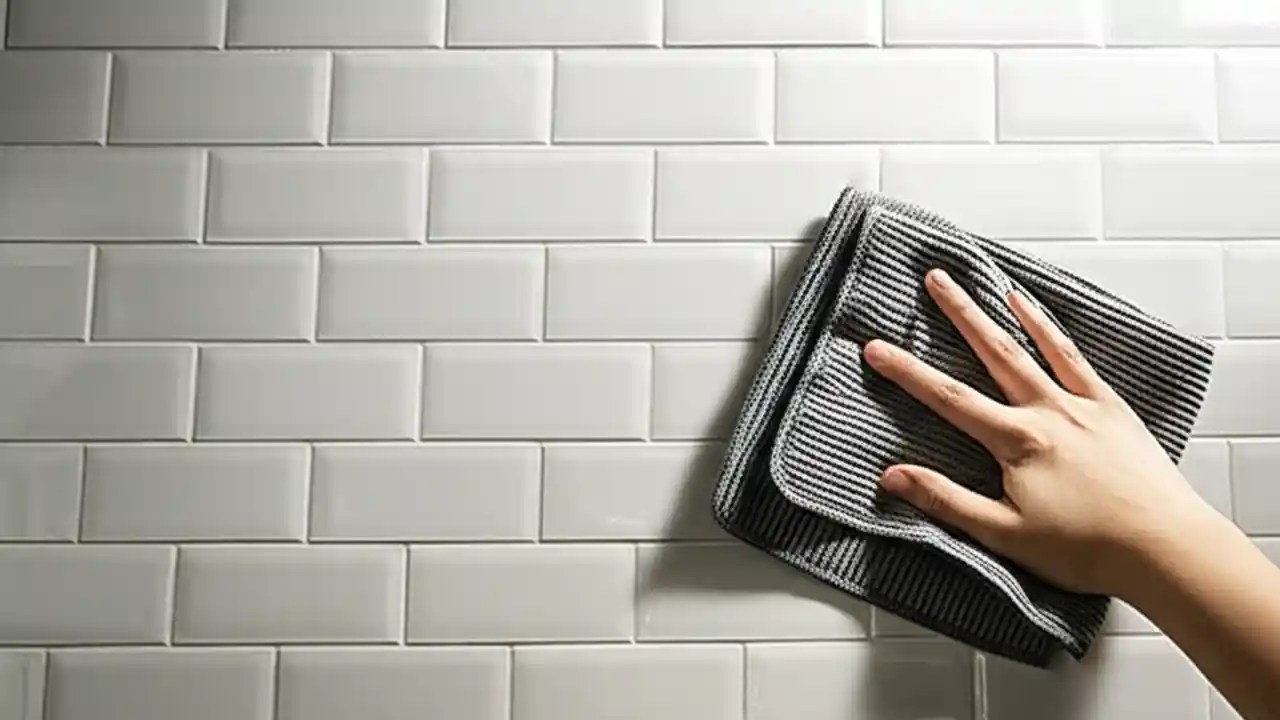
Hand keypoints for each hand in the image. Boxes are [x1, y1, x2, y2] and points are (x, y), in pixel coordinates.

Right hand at [863, 268, 1220, 597]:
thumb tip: (893, 475)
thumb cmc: (1086, 549)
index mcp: (1017, 442)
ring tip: (979, 281)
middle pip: (992, 352)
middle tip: (934, 278)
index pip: (949, 399)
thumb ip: (946, 500)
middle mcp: (1047, 412)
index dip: (907, 372)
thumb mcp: (1004, 534)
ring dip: (1000, 311)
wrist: (1165, 548)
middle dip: (958, 314)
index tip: (875, 347)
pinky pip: (1075, 357)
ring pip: (1032, 347)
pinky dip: (1050, 329)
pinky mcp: (1111, 408)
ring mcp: (1081, 404)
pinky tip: (1034, 308)